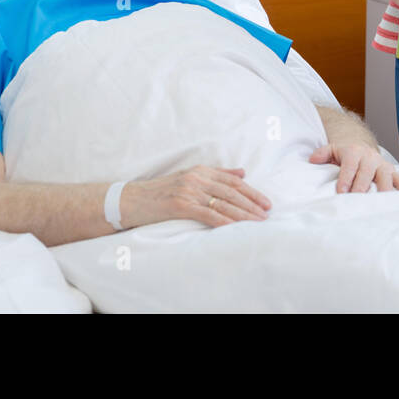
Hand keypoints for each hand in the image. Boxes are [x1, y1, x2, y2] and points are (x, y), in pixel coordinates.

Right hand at [124, 166, 270, 228]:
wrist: (130, 200)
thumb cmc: (160, 192)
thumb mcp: (188, 178)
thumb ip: (216, 175)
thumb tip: (242, 172)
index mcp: (200, 170)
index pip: (233, 180)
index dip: (252, 191)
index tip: (266, 202)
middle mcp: (196, 178)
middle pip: (232, 191)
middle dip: (252, 203)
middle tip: (267, 214)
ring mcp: (189, 191)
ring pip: (223, 203)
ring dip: (243, 214)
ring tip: (258, 222)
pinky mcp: (181, 205)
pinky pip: (208, 214)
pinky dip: (225, 221)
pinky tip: (236, 228)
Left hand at [309, 142, 398, 191]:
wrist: (361, 148)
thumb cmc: (345, 155)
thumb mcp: (332, 150)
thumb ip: (323, 154)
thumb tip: (313, 159)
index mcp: (354, 151)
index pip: (350, 165)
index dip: (346, 178)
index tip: (341, 191)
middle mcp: (370, 157)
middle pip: (367, 172)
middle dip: (362, 186)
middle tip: (356, 199)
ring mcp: (383, 165)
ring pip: (386, 176)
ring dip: (384, 189)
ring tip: (381, 203)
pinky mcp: (393, 173)